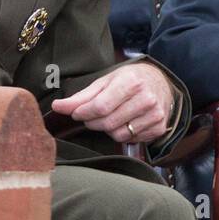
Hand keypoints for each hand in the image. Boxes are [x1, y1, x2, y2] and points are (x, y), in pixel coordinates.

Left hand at [50, 62, 174, 143]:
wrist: (160, 82)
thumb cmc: (129, 80)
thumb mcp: (105, 81)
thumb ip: (81, 97)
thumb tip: (58, 107)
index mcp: (131, 82)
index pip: (100, 107)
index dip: (84, 113)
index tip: (77, 113)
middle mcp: (146, 99)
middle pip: (108, 123)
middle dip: (93, 122)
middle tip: (92, 116)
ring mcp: (155, 115)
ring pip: (118, 134)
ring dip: (108, 129)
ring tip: (111, 116)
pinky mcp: (159, 127)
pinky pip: (131, 139)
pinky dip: (123, 133)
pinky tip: (125, 121)